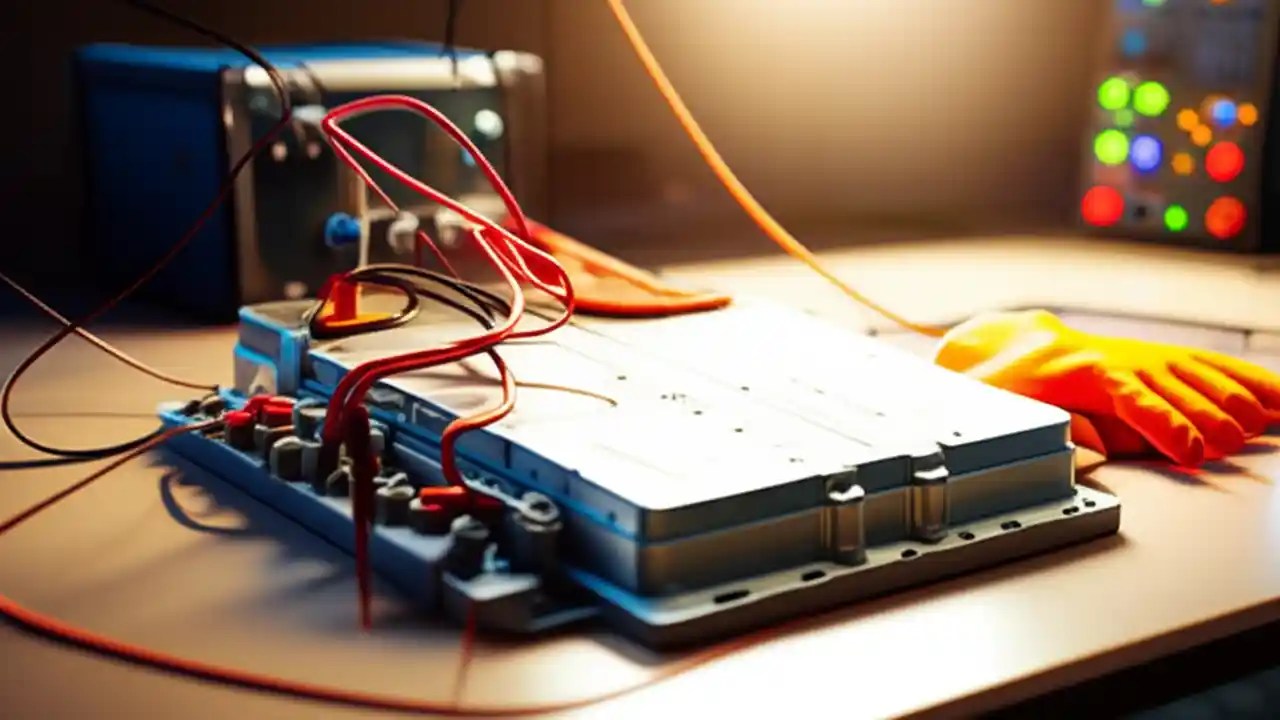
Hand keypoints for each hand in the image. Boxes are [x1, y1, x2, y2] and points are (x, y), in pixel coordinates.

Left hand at [933, 310, 1279, 465]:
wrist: (1023, 347)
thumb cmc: (1016, 382)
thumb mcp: (1010, 407)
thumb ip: (1044, 423)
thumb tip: (1087, 438)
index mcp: (1090, 374)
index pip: (1139, 402)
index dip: (1170, 427)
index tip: (1194, 453)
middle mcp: (1130, 361)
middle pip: (1184, 393)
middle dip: (1212, 422)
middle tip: (1230, 447)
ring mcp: (1155, 357)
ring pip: (1209, 377)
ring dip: (1241, 403)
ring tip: (1269, 425)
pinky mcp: (1170, 359)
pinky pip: (1218, 367)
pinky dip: (1254, 382)